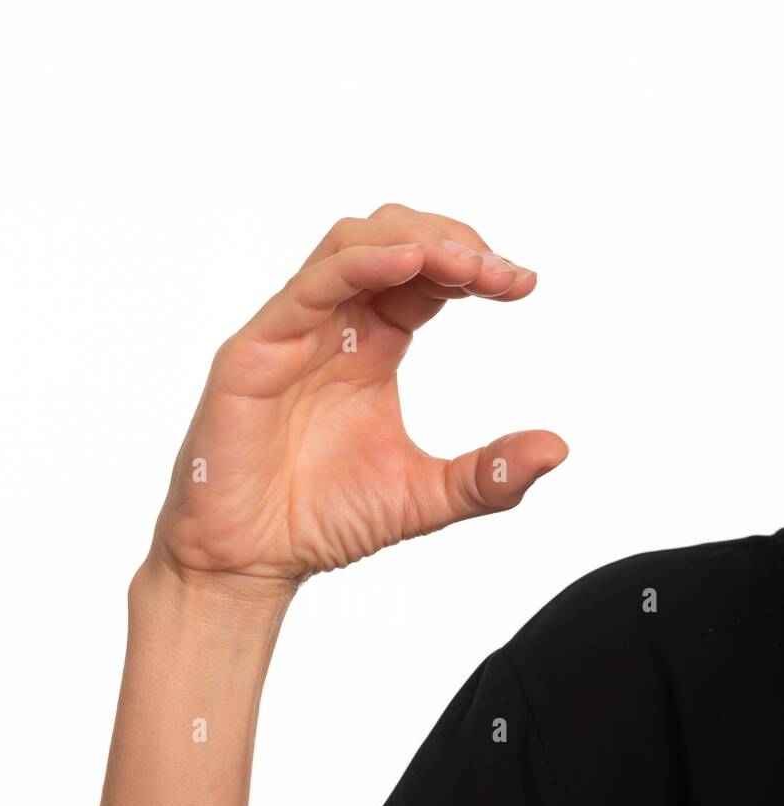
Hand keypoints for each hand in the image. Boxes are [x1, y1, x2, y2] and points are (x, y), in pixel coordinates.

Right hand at [151, 203, 567, 590]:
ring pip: (350, 245)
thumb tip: (557, 448)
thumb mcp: (424, 496)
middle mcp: (333, 328)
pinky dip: (360, 266)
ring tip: (465, 262)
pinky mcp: (254, 351)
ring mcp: (292, 333)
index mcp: (372, 348)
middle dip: (452, 241)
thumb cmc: (320, 522)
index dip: (475, 268)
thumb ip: (487, 475)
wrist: (249, 565)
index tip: (522, 284)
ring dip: (412, 240)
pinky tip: (408, 265)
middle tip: (500, 272)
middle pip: (392, 240)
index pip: (427, 278)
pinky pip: (308, 288)